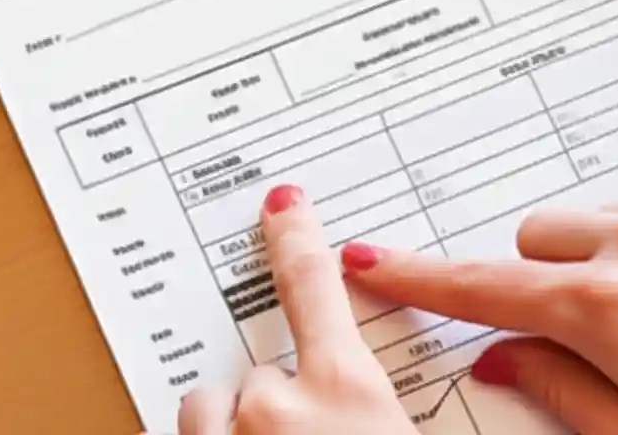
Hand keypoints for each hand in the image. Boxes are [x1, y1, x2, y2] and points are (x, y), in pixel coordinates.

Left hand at [178, 185, 417, 434]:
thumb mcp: (405, 432)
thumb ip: (378, 404)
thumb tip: (365, 404)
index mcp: (345, 390)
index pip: (314, 286)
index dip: (296, 239)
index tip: (283, 205)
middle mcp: (276, 410)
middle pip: (262, 372)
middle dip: (282, 402)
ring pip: (212, 410)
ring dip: (235, 431)